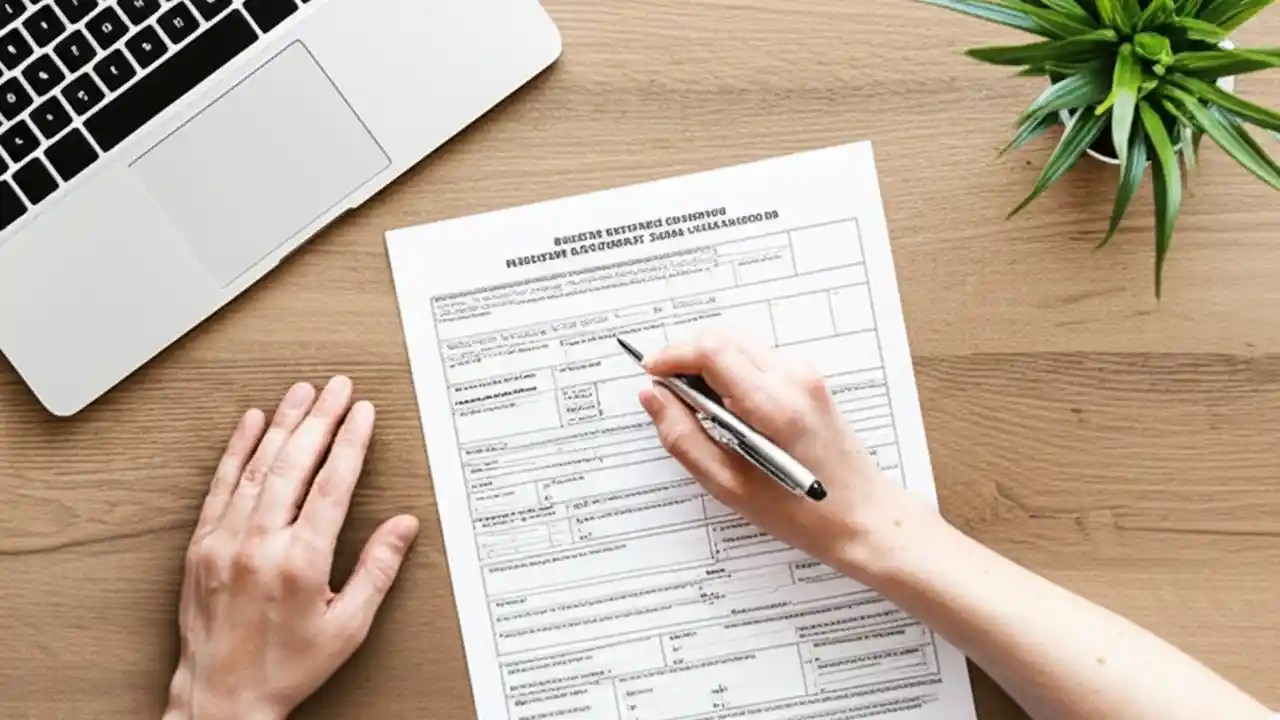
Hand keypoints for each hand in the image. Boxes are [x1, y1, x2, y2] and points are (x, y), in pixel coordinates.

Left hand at [164, 377, 420, 719]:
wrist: (221, 698)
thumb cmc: (287, 667)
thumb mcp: (348, 627)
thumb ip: (378, 570)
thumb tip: (405, 525)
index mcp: (300, 563)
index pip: (331, 485)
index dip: (351, 442)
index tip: (363, 413)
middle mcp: (258, 545)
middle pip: (295, 463)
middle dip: (321, 418)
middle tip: (338, 387)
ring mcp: (224, 542)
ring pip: (257, 466)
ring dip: (282, 424)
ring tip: (303, 393)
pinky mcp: (201, 546)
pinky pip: (221, 485)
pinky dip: (237, 449)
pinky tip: (250, 423)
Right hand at [638, 329, 928, 582]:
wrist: (864, 517)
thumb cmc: (804, 513)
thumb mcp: (728, 485)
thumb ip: (683, 436)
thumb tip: (653, 398)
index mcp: (774, 405)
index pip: (711, 349)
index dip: (672, 355)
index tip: (652, 374)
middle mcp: (793, 378)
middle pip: (722, 336)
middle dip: (686, 356)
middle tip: (668, 393)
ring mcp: (805, 376)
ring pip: (738, 344)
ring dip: (708, 365)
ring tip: (697, 410)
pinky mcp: (808, 381)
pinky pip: (756, 360)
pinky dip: (730, 374)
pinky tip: (727, 413)